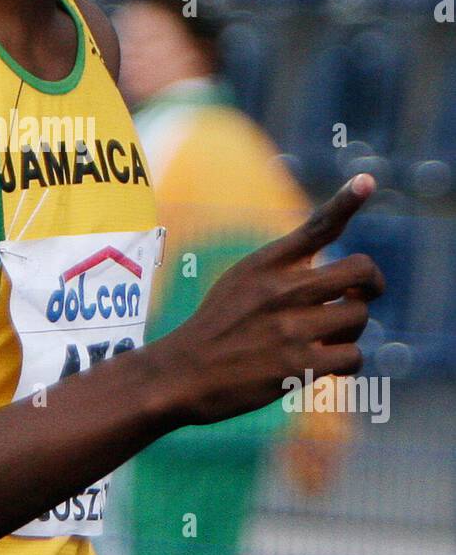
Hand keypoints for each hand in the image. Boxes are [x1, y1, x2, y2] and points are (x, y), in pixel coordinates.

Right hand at [150, 174, 385, 429]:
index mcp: (266, 264)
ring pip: (359, 316)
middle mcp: (283, 289)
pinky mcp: (299, 365)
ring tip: (327, 338)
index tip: (365, 181)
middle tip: (363, 295)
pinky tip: (327, 365)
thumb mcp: (239, 280)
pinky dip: (347, 363)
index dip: (346, 201)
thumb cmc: (216, 327)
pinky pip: (353, 357)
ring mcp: (292, 327)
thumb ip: (282, 269)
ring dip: (351, 330)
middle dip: (372, 283)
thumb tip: (335, 275)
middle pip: (360, 270)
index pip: (316, 226)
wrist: (182, 373)